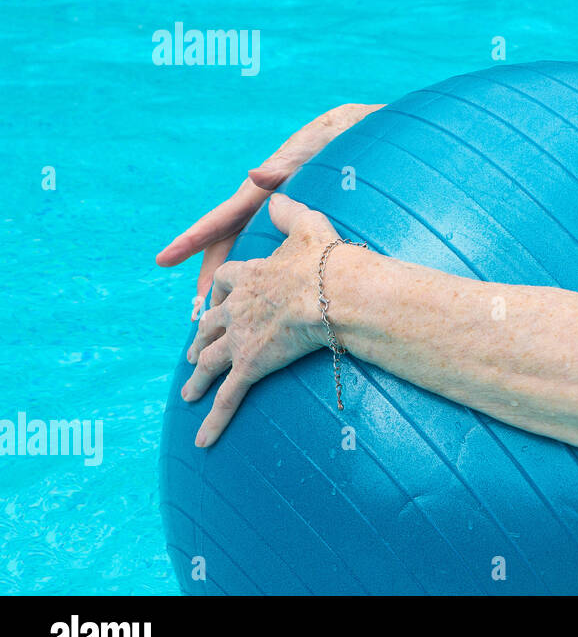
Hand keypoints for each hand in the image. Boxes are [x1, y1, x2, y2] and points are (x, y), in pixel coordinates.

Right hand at [155, 103, 381, 315]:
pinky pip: (273, 250)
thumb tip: (255, 175)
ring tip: (222, 310)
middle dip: (211, 276)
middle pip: (227, 244)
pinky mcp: (298, 220)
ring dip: (233, 279)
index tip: (163, 259)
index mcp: (259, 192)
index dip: (192, 240)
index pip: (220, 220)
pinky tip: (262, 293)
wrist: (356, 132)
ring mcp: (278, 214)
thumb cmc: (331, 138)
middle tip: (197, 311)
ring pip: (247, 250)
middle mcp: (262, 205)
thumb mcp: (309, 149)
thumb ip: (283, 164)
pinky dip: (261, 271)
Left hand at [181, 193, 343, 447]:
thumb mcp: (309, 224)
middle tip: (194, 351)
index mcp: (251, 275)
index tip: (216, 297)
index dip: (220, 290)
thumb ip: (289, 210)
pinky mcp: (249, 366)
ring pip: (211, 362)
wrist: (331, 291)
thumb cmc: (326, 260)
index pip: (226, 280)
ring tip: (188, 393)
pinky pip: (228, 398)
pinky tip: (202, 441)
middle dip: (202, 338)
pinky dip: (213, 421)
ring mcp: (240, 338)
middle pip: (211, 324)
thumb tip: (276, 195)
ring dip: (198, 380)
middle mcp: (238, 307)